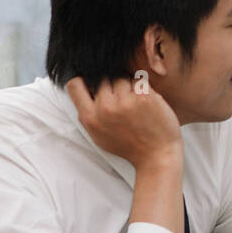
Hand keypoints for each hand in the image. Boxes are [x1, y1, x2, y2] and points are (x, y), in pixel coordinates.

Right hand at [66, 75, 181, 172]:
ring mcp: (125, 101)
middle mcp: (105, 108)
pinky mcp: (143, 97)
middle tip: (121, 99)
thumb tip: (84, 92)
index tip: (91, 82)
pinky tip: (145, 102)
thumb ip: (89, 114)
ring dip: (127, 86)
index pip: (74, 84)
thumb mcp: (99, 136)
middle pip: (102, 78)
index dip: (83, 80)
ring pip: (121, 77)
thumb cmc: (130, 147)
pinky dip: (142, 88)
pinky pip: (138, 81)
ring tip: (134, 103)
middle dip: (111, 85)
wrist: (156, 155)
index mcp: (90, 118)